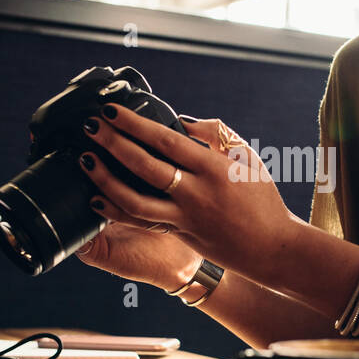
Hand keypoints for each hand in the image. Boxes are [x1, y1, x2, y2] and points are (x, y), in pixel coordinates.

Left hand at [77, 105, 304, 282]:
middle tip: (91, 126)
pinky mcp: (179, 234)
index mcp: (214, 168)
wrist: (272, 247)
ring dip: (106, 179)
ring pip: (135, 200)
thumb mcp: (248, 156)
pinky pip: (141, 221)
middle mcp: (197, 193)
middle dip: (113, 143)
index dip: (136, 124)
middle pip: (146, 166)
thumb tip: (181, 122)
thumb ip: (215, 134)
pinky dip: (115, 209)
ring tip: (86, 160)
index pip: (167, 140)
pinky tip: (96, 197)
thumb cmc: (262, 198)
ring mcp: (186, 217)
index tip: (113, 111)